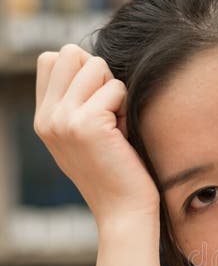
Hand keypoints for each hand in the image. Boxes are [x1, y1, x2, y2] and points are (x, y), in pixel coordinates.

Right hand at [34, 44, 158, 225]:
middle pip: (70, 53)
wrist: (123, 212)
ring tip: (117, 125)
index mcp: (43, 119)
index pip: (52, 59)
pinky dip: (126, 107)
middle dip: (99, 74)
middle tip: (110, 111)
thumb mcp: (85, 134)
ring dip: (115, 91)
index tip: (97, 104)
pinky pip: (116, 88)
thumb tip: (88, 59)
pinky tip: (124, 135)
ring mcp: (63, 120)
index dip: (82, 70)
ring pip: (95, 65)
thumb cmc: (116, 172)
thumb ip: (76, 101)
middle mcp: (47, 118)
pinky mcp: (87, 124)